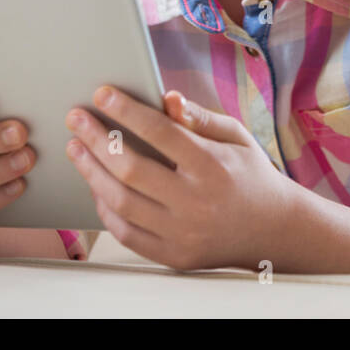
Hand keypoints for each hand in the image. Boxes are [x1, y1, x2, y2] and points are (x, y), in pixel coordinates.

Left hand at [64, 86, 297, 271]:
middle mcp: (197, 202)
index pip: (160, 132)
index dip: (127, 111)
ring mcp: (184, 233)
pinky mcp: (174, 256)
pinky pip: (126, 232)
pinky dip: (105, 208)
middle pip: (131, 169)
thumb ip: (200, 118)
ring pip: (121, 202)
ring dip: (92, 172)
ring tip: (77, 149)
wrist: (273, 229)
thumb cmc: (251, 175)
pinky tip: (97, 185)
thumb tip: (166, 98)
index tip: (102, 94)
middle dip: (97, 140)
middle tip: (76, 118)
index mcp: (214, 166)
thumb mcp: (236, 137)